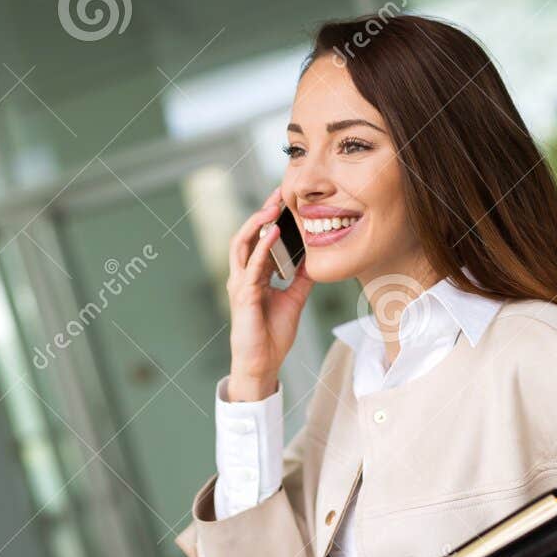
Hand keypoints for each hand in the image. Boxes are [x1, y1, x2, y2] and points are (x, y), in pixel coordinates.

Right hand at [225, 189, 314, 401]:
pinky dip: (262, 247)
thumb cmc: (272, 335)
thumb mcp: (294, 299)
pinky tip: (273, 232)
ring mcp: (240, 284)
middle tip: (278, 193)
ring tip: (272, 206)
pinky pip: (252, 266)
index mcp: (254, 275)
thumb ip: (301, 278)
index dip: (269, 218)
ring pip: (242, 244)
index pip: (258, 239)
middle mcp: (243, 275)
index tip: (285, 200)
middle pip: (247, 234)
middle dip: (261, 212)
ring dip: (256, 223)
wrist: (262, 363)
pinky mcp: (244, 295)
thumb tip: (316, 259)